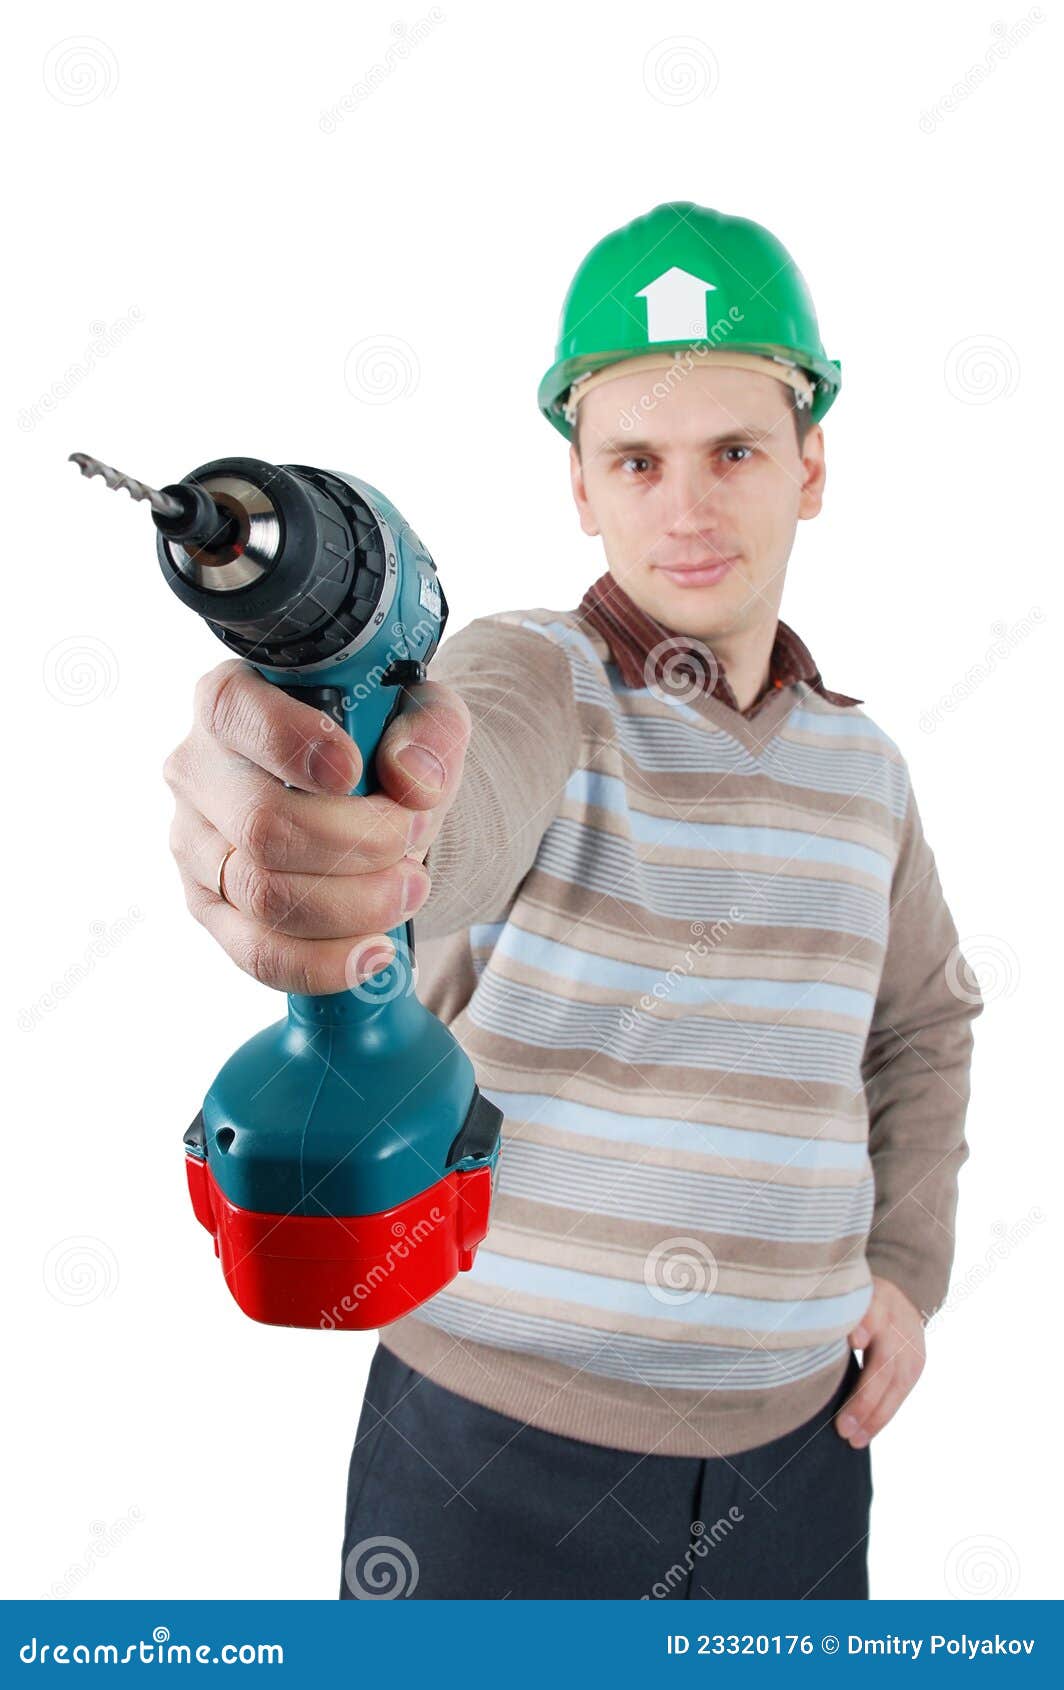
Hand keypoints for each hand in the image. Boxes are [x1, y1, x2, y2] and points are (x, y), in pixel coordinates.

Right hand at [164, 659, 471, 994]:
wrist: (372, 797)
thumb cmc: (381, 743)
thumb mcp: (421, 713)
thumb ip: (430, 731)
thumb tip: (415, 782)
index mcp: (233, 701)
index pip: (235, 714)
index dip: (292, 745)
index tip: (352, 769)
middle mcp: (198, 770)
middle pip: (261, 825)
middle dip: (357, 844)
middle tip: (412, 839)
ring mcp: (195, 845)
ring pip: (262, 896)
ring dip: (354, 904)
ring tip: (409, 887)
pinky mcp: (209, 907)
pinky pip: (257, 953)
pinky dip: (326, 962)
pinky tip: (375, 950)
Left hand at [834, 1275, 925, 1447]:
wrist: (894, 1298)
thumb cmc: (848, 1303)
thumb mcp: (836, 1298)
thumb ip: (823, 1316)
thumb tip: (789, 1341)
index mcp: (871, 1295)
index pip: (872, 1307)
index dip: (865, 1323)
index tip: (854, 1340)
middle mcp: (894, 1314)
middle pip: (884, 1357)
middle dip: (864, 1396)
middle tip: (842, 1427)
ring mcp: (910, 1339)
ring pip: (896, 1381)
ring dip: (874, 1415)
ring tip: (853, 1439)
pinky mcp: (917, 1359)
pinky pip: (902, 1392)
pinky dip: (883, 1415)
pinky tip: (866, 1433)